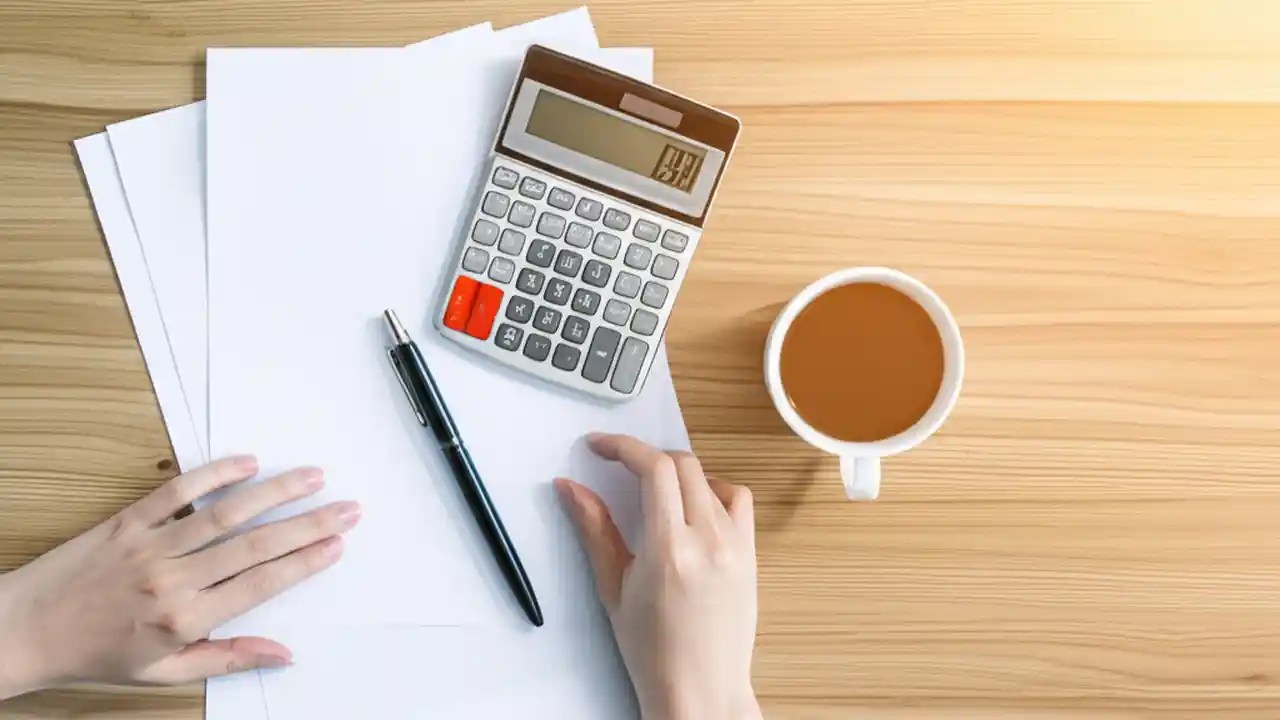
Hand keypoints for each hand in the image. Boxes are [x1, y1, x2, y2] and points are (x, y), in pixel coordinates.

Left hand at [0, 456, 358, 698]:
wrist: (24, 631)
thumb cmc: (94, 654)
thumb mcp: (164, 672)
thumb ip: (227, 658)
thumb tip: (282, 653)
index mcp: (186, 619)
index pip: (262, 583)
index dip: (306, 561)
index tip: (338, 544)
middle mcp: (174, 579)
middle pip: (258, 544)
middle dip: (310, 523)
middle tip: (347, 507)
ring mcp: (152, 545)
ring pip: (227, 512)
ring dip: (276, 492)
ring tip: (312, 476)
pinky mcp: (129, 521)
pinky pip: (179, 491)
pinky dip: (216, 474)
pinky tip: (248, 462)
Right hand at [556, 434, 760, 719]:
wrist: (700, 689)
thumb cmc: (653, 651)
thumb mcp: (613, 588)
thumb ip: (594, 530)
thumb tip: (569, 488)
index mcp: (669, 550)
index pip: (653, 469)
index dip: (623, 447)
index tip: (601, 446)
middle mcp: (708, 541)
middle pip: (682, 464)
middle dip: (646, 456)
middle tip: (621, 466)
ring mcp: (735, 546)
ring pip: (709, 479)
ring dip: (679, 473)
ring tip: (655, 493)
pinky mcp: (751, 553)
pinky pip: (738, 499)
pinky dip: (715, 490)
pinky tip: (695, 508)